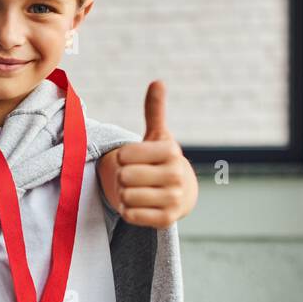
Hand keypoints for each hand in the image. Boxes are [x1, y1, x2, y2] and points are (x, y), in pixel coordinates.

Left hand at [112, 81, 197, 228]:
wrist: (182, 194)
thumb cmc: (162, 161)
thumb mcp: (158, 136)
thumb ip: (154, 111)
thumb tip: (157, 81)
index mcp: (171, 151)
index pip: (124, 155)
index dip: (120, 158)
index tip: (130, 159)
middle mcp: (176, 175)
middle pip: (123, 176)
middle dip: (121, 177)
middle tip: (133, 177)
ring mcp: (174, 199)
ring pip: (126, 196)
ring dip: (124, 194)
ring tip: (136, 190)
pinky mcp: (167, 220)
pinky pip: (131, 215)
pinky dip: (128, 210)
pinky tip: (139, 204)